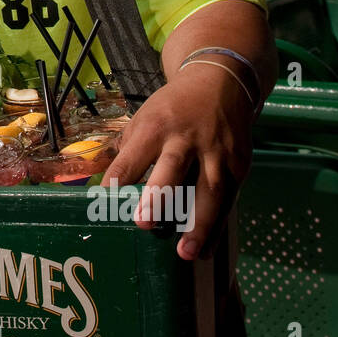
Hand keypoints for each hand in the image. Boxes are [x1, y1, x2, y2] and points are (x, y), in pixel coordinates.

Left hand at [101, 62, 253, 260]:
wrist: (220, 83)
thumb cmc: (172, 108)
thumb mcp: (143, 117)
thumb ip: (124, 149)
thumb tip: (97, 181)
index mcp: (155, 126)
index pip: (133, 155)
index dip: (120, 176)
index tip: (105, 199)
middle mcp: (186, 138)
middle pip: (173, 167)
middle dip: (158, 196)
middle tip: (143, 223)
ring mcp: (216, 151)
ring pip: (210, 188)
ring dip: (198, 223)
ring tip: (185, 253)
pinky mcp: (239, 164)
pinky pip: (229, 199)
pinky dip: (218, 226)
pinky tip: (205, 249)